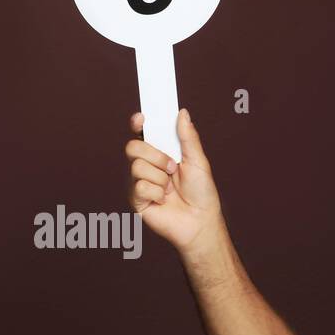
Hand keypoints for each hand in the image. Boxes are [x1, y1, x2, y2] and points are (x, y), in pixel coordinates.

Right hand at [125, 108, 223, 255]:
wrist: (200, 221)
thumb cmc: (201, 193)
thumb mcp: (198, 161)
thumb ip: (188, 137)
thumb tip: (182, 113)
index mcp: (159, 152)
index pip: (142, 133)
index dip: (138, 123)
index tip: (142, 118)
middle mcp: (145, 165)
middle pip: (133, 147)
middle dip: (156, 156)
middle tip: (172, 167)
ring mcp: (138, 181)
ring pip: (137, 167)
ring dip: (160, 178)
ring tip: (170, 188)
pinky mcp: (135, 198)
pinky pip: (139, 186)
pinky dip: (157, 193)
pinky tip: (163, 200)